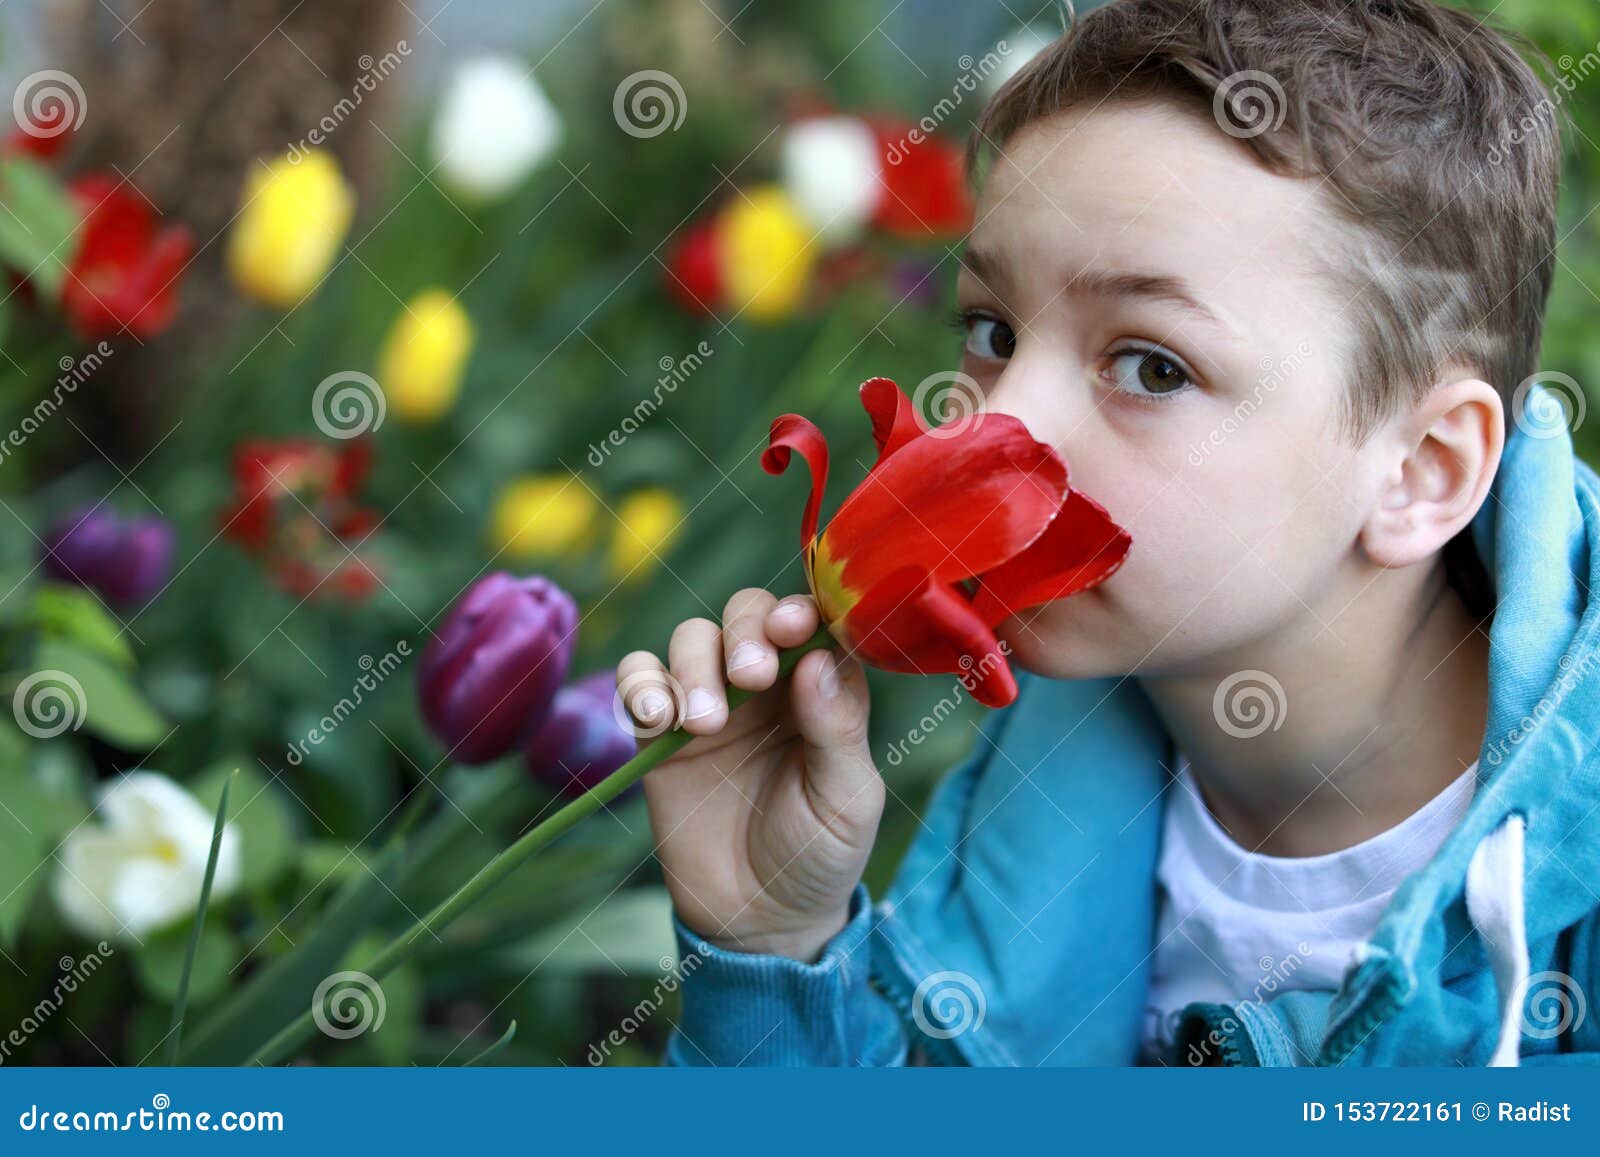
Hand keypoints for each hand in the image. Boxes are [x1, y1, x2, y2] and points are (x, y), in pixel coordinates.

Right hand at [618, 589, 882, 962]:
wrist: (759, 920)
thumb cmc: (819, 855)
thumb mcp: (846, 800)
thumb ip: (836, 729)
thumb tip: (816, 657)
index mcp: (819, 690)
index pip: (812, 623)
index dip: (800, 610)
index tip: (790, 626)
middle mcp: (766, 685)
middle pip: (747, 614)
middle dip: (744, 631)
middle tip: (749, 678)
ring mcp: (711, 704)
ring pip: (691, 639)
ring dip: (693, 665)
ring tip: (705, 724)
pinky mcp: (661, 735)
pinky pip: (639, 682)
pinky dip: (641, 685)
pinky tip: (658, 720)